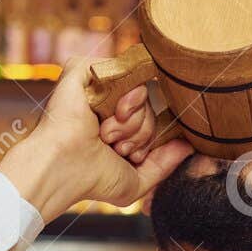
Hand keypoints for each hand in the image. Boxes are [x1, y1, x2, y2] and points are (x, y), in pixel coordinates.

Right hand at [0, 58, 190, 222]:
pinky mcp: (81, 70)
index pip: (151, 119)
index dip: (148, 138)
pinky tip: (102, 117)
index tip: (130, 155)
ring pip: (141, 89)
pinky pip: (123, 71)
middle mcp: (104, 104)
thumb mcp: (136, 180)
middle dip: (140, 132)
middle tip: (113, 146)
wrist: (63, 170)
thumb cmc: (91, 180)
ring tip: (104, 135)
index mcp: (113, 125)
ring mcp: (93, 86)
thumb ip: (165, 164)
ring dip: (130, 122)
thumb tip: (189, 144)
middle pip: (150, 105)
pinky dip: (122, 98)